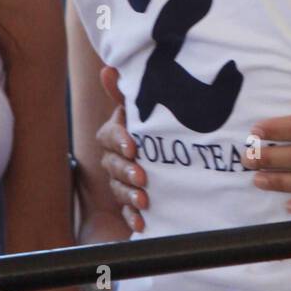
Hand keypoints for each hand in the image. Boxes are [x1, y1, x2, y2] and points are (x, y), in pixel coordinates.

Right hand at [97, 66, 147, 232]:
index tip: (133, 148)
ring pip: (118, 188)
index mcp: (119, 133)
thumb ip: (128, 92)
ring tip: (144, 200)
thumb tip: (108, 68)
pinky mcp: (133, 200)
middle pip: (112, 164)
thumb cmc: (160, 127)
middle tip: (142, 177)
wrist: (182, 158)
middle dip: (126, 171)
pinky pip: (127, 211)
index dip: (119, 141)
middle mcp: (116, 156)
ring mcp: (123, 179)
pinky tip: (141, 223)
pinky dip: (133, 217)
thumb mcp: (151, 107)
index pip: (109, 135)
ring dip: (129, 194)